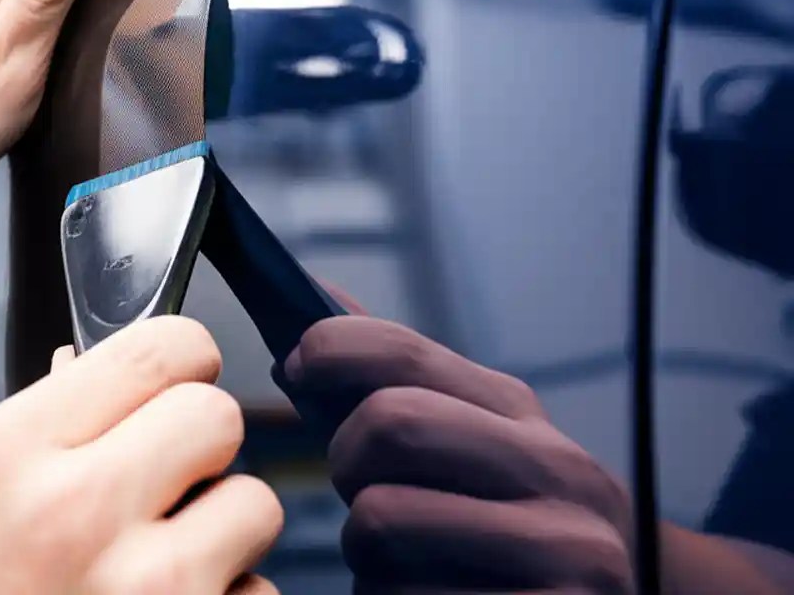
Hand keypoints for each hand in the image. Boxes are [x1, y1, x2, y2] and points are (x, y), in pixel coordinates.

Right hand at [0, 317, 282, 594]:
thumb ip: (52, 429)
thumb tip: (112, 362)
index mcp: (15, 454)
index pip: (162, 346)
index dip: (185, 363)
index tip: (177, 388)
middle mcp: (78, 511)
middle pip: (219, 415)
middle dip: (203, 447)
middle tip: (167, 484)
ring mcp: (146, 591)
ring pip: (256, 504)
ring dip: (224, 533)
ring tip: (158, 568)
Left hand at [286, 304, 635, 592]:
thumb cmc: (501, 519)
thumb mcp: (468, 438)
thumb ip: (398, 380)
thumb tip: (319, 299)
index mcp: (519, 413)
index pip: (404, 351)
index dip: (329, 349)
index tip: (295, 368)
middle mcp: (557, 468)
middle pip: (388, 422)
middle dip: (345, 459)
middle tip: (358, 489)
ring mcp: (564, 549)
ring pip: (380, 518)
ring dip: (363, 550)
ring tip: (399, 559)